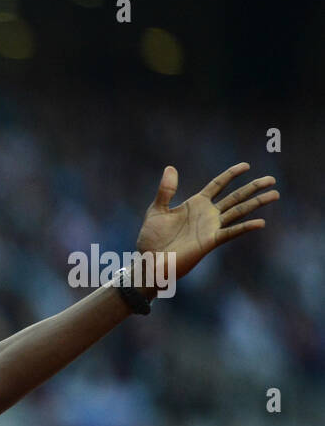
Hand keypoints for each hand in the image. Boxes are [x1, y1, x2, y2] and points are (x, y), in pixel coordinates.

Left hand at [135, 162, 277, 279]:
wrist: (149, 261)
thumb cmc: (151, 238)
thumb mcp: (157, 209)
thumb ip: (166, 190)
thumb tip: (170, 167)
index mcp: (196, 204)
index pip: (218, 185)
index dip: (231, 174)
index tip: (246, 165)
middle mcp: (208, 214)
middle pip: (235, 196)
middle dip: (253, 187)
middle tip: (272, 179)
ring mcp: (211, 227)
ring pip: (238, 211)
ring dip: (257, 203)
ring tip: (275, 194)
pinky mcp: (210, 241)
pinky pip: (231, 232)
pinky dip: (245, 227)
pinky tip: (260, 222)